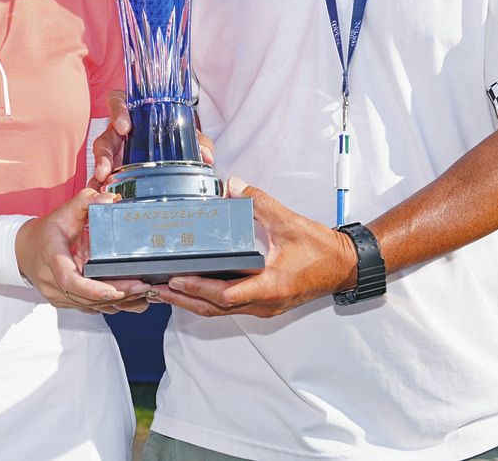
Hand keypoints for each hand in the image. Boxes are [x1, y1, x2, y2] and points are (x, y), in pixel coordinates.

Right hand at [14, 187, 152, 313]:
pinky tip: (133, 300)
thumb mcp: (64, 211)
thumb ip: (86, 201)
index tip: (114, 290)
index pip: (69, 279)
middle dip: (117, 294)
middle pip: (86, 297)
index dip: (92, 289)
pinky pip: (90, 308)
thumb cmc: (46, 231)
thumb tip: (110, 199)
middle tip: (143, 287)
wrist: (24, 250)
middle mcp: (52, 282)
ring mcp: (58, 295)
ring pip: (90, 306)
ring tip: (144, 294)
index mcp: (52, 257)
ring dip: (118, 302)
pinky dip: (111, 305)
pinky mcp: (66, 302)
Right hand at [89, 90, 214, 190]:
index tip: (124, 127)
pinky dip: (98, 186)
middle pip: (105, 137)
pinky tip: (98, 196)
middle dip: (103, 154)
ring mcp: (113, 153)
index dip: (118, 111)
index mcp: (133, 114)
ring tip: (101, 182)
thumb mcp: (186, 135)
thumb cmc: (175, 137)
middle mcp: (118, 133)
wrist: (171, 157)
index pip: (117, 102)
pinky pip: (101, 178)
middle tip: (105, 169)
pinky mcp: (111, 170)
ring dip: (101, 171)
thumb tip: (207, 157)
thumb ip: (198, 141)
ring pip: (101, 160)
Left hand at [154, 177, 359, 317]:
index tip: (176, 278)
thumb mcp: (290, 222)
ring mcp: (262, 307)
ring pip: (219, 310)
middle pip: (215, 308)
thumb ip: (260, 203)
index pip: (227, 294)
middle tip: (154, 287)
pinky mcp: (262, 303)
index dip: (199, 288)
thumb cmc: (321, 249)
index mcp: (271, 286)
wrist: (342, 266)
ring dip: (191, 301)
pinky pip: (228, 306)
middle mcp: (263, 303)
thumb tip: (233, 186)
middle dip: (183, 298)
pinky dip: (206, 299)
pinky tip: (190, 287)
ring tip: (163, 289)